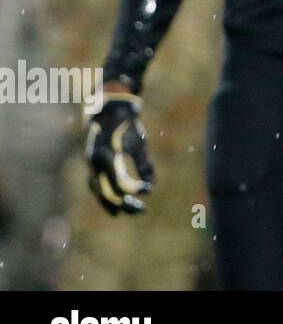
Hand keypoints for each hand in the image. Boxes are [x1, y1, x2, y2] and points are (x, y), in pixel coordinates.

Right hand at [86, 95, 154, 214]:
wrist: (108, 111)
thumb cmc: (126, 125)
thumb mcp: (138, 141)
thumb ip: (144, 163)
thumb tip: (151, 185)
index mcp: (106, 156)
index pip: (119, 182)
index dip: (134, 189)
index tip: (148, 190)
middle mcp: (95, 163)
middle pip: (107, 192)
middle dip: (124, 203)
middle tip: (141, 210)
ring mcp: (90, 166)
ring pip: (99, 192)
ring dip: (114, 203)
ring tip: (129, 212)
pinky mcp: (92, 166)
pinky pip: (96, 187)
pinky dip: (105, 197)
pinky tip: (116, 208)